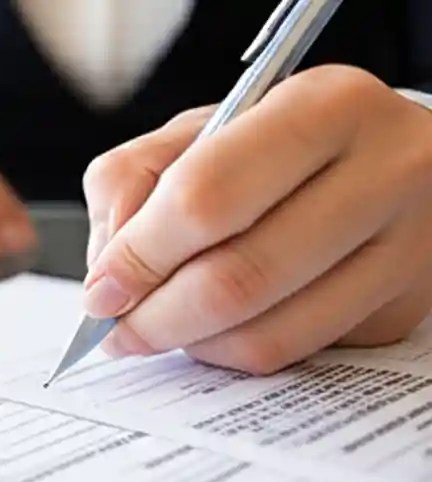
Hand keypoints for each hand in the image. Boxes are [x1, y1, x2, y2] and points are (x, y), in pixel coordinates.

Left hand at [82, 66, 431, 374]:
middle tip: (117, 331)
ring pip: (266, 332)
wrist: (388, 162)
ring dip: (189, 344)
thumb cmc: (280, 145)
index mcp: (324, 107)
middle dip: (155, 317)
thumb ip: (134, 180)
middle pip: (236, 277)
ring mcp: (404, 247)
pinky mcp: (403, 306)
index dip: (139, 255)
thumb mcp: (203, 131)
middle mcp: (382, 172)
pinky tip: (212, 331)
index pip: (206, 196)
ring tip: (158, 329)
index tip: (100, 291)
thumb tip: (108, 271)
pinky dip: (232, 353)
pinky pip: (294, 352)